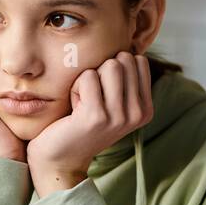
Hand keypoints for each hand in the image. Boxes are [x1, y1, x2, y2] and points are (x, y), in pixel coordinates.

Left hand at [26, 51, 153, 196]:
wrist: (59, 158)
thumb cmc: (81, 123)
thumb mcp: (112, 103)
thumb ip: (124, 79)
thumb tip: (127, 46)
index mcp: (146, 109)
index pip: (138, 61)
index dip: (113, 70)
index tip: (103, 95)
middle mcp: (138, 114)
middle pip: (123, 60)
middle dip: (100, 73)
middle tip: (91, 99)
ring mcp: (119, 117)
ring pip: (108, 65)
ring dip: (88, 80)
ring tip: (83, 103)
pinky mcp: (97, 116)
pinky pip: (87, 76)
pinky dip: (75, 87)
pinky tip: (74, 109)